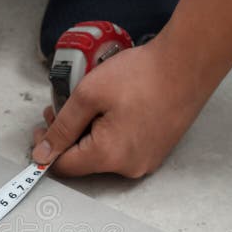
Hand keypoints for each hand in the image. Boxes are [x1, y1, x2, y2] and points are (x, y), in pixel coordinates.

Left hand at [31, 39, 209, 177]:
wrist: (188, 64)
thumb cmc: (143, 75)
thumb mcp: (88, 95)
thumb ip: (62, 128)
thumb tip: (42, 153)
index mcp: (109, 156)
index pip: (64, 167)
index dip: (47, 148)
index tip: (43, 127)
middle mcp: (129, 167)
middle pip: (84, 162)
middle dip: (68, 136)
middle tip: (62, 108)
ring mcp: (146, 161)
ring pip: (103, 155)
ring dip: (88, 133)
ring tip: (88, 105)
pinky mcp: (156, 151)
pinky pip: (122, 149)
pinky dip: (109, 133)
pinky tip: (111, 110)